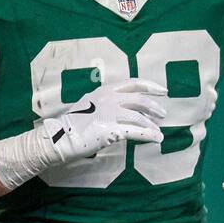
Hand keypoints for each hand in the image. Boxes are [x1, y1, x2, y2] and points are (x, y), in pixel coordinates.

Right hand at [39, 78, 165, 166]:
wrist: (60, 137)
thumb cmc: (73, 124)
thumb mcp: (89, 105)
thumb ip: (105, 103)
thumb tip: (123, 109)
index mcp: (104, 90)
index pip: (133, 83)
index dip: (150, 86)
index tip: (162, 91)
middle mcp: (109, 98)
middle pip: (139, 99)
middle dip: (154, 106)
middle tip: (163, 114)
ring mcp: (110, 113)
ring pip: (139, 117)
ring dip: (152, 124)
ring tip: (159, 131)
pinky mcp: (111, 130)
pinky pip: (135, 132)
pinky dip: (148, 135)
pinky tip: (156, 139)